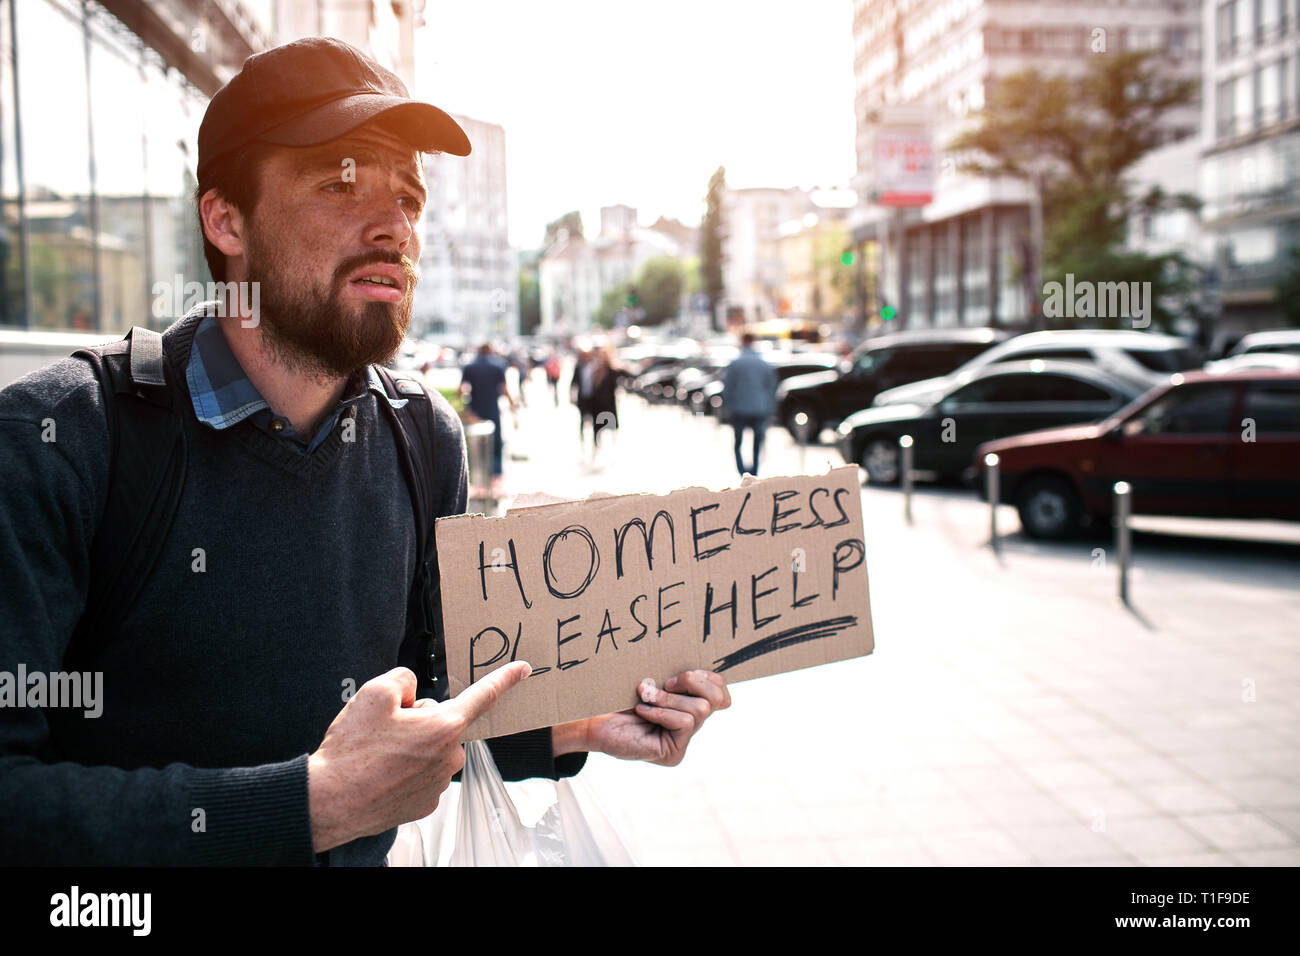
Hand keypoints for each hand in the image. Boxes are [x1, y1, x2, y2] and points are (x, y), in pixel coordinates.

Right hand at [307, 662, 529, 852]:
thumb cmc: (352, 751)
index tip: (524, 669)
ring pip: (430, 748)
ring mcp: (439, 784)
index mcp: (444, 727)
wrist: (330, 802)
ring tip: (377, 756)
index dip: (505, 679)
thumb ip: (403, 679)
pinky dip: (404, 769)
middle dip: (418, 720)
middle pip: (441, 722)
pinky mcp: (425, 804)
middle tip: (383, 732)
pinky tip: (381, 774)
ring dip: (410, 746)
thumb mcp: (374, 693)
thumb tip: (412, 693)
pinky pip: (421, 773)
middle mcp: (450, 757)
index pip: (482, 696)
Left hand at [573, 670, 730, 766]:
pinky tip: (641, 711)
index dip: (711, 679)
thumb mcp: (654, 680)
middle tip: (666, 682)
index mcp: (688, 705)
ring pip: (698, 710)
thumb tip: (701, 668)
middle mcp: (689, 726)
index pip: (722, 695)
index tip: (684, 670)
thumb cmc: (617, 695)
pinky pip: (683, 723)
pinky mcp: (672, 754)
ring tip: (644, 696)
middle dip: (691, 682)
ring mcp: (681, 742)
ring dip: (668, 698)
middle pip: (716, 699)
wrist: (589, 717)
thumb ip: (678, 679)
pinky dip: (661, 711)